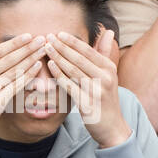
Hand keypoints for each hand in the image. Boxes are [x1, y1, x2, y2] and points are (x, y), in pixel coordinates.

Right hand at [0, 29, 46, 135]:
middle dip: (27, 48)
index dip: (14, 43)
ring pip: (15, 71)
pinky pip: (16, 86)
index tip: (28, 35)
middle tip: (42, 39)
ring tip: (43, 50)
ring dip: (31, 59)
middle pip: (9, 59)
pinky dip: (28, 75)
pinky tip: (38, 67)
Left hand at [44, 28, 130, 146]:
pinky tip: (50, 65)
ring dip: (57, 57)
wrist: (112, 126)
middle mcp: (105, 78)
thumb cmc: (106, 98)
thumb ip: (105, 53)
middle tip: (48, 37)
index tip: (58, 33)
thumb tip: (109, 31)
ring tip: (46, 48)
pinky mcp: (87, 104)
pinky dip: (59, 74)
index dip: (72, 41)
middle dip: (62, 46)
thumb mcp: (110, 74)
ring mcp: (96, 91)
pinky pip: (69, 85)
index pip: (88, 51)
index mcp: (109, 68)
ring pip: (72, 70)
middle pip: (79, 58)